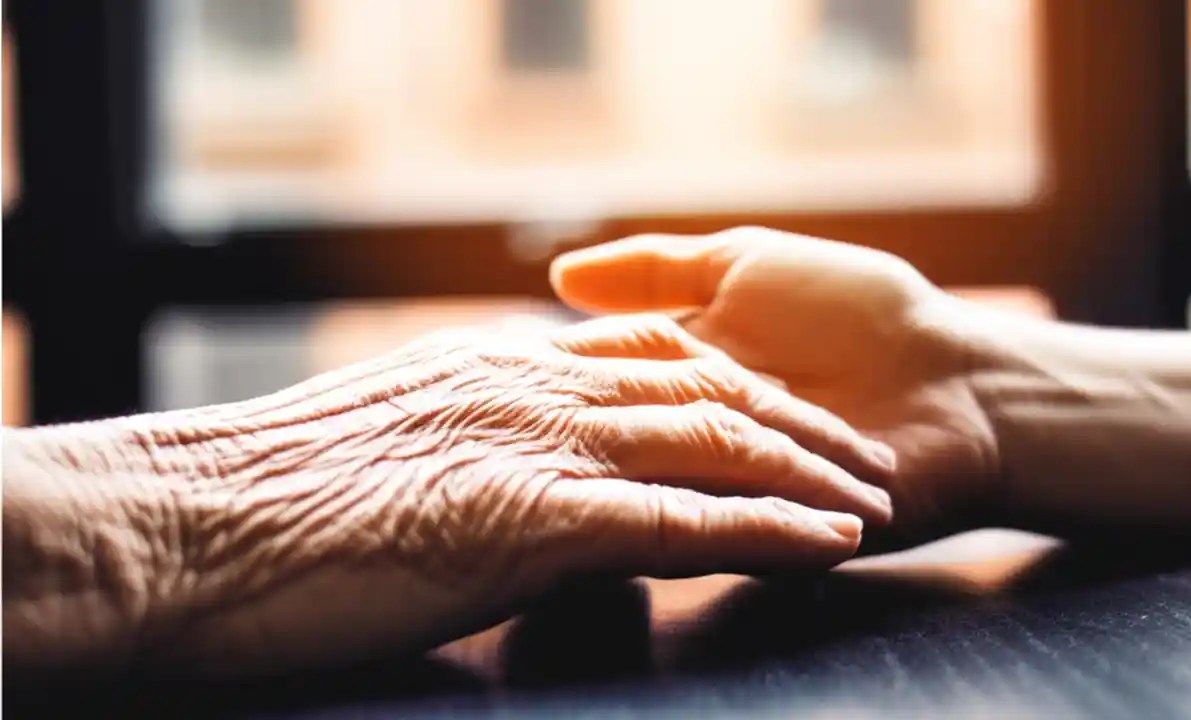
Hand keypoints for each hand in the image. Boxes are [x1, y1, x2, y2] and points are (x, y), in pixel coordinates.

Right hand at [6, 315, 894, 672]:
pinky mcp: (526, 518)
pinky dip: (763, 525)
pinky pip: (676, 516)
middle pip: (700, 390)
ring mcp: (532, 447)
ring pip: (708, 441)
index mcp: (494, 368)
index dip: (730, 382)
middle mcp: (528, 387)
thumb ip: (456, 437)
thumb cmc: (260, 507)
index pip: (645, 357)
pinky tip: (823, 539)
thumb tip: (491, 463)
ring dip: (805, 468)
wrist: (183, 528)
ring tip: (877, 494)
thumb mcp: (379, 445)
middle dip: (795, 422)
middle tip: (864, 453)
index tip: (785, 410)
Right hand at [552, 227, 1001, 544]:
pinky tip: (658, 508)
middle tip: (518, 441)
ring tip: (573, 474)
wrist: (956, 378)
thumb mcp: (746, 263)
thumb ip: (655, 270)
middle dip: (581, 434)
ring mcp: (730, 487)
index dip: (559, 375)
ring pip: (667, 486)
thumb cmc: (863, 314)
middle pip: (623, 434)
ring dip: (637, 479)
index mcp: (680, 372)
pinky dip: (708, 521)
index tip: (505, 378)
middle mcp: (693, 432)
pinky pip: (728, 536)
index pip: (603, 375)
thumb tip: (557, 273)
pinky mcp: (770, 537)